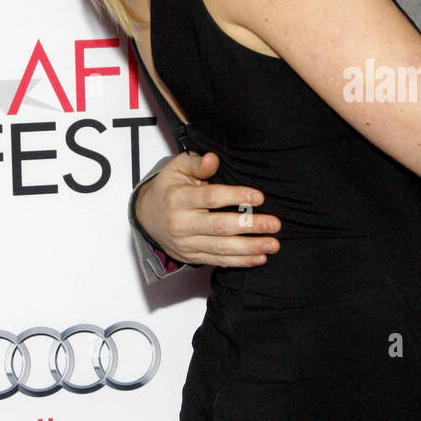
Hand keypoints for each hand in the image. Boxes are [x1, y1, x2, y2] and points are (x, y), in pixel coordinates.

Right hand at [135, 151, 279, 266]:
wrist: (146, 216)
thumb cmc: (168, 189)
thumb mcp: (177, 169)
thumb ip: (197, 164)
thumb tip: (213, 159)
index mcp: (179, 199)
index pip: (210, 198)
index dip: (236, 196)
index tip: (259, 196)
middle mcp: (182, 223)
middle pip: (220, 226)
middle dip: (250, 226)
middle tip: (274, 224)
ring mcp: (187, 243)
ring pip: (222, 248)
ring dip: (250, 248)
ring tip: (272, 244)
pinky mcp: (193, 257)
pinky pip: (219, 261)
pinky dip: (241, 261)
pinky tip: (259, 257)